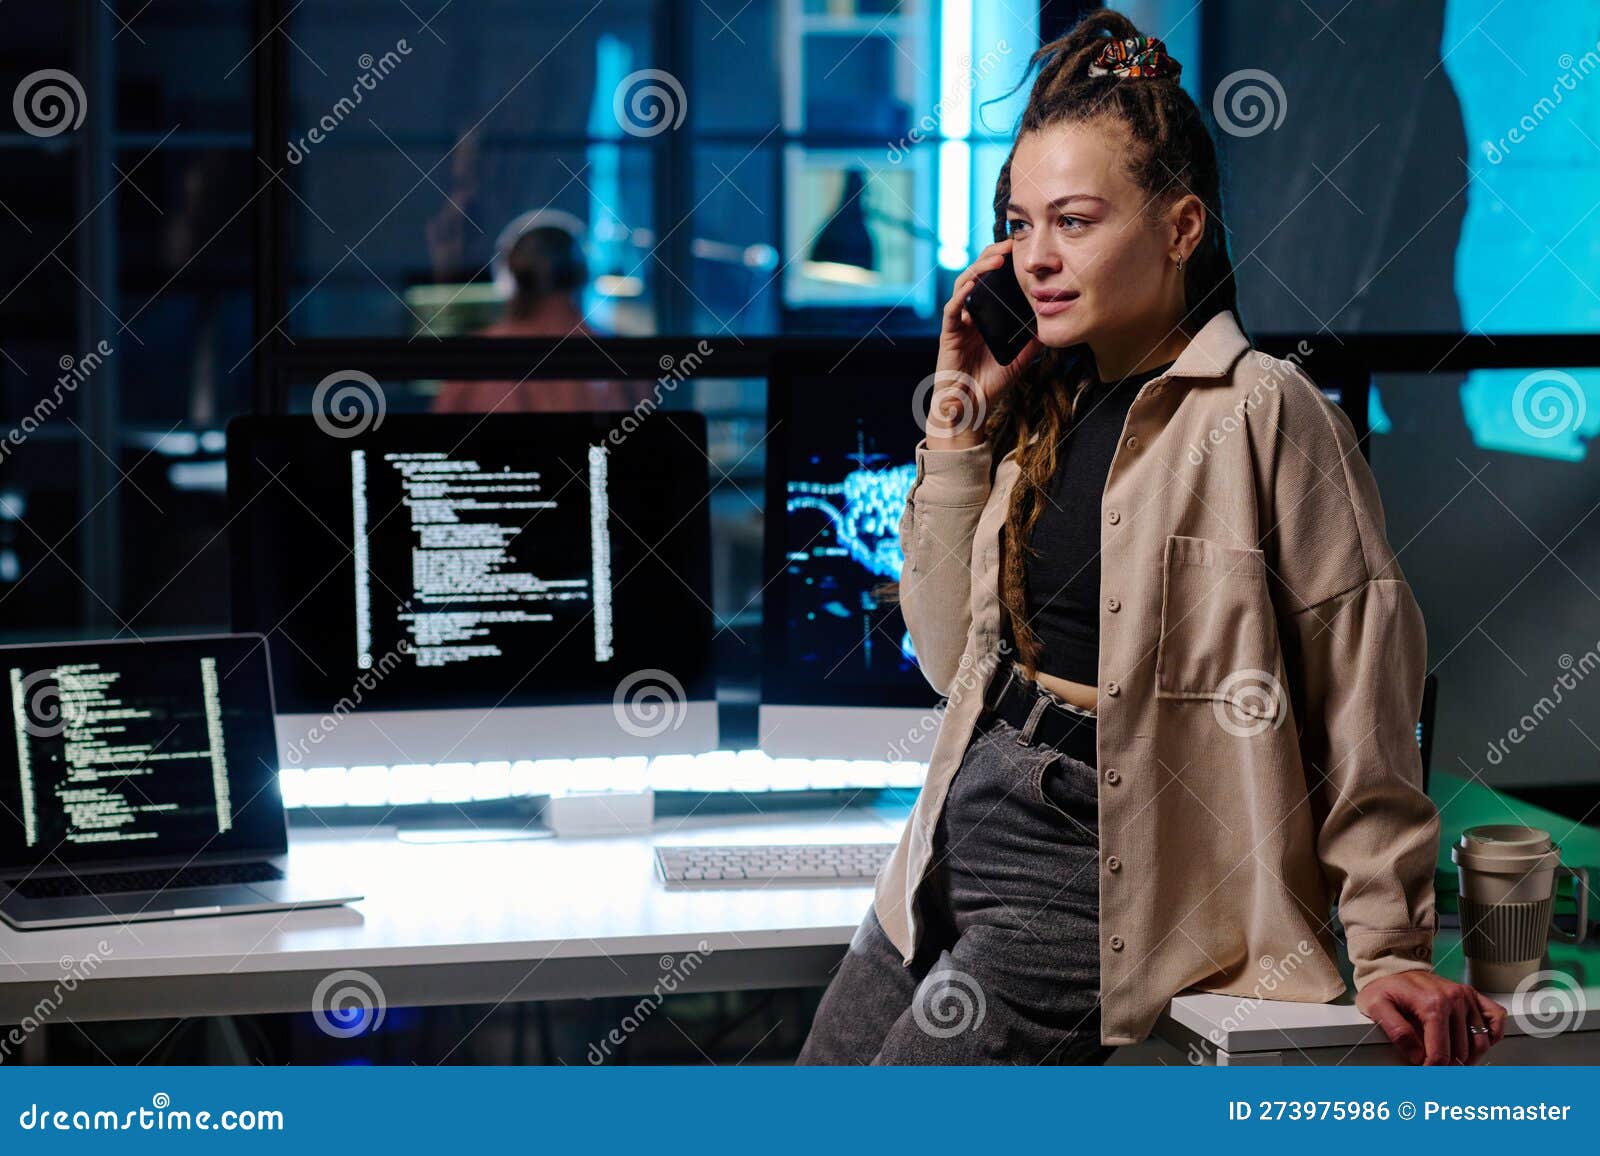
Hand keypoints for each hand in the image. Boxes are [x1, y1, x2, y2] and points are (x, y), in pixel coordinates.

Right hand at [929, 239, 1042, 448]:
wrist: (971, 409)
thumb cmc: (991, 385)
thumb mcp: (1021, 358)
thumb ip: (1033, 339)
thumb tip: (1053, 321)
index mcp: (987, 317)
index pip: (993, 282)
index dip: (1003, 263)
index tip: (1020, 249)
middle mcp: (971, 315)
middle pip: (977, 276)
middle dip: (990, 257)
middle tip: (1009, 244)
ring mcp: (958, 324)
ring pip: (963, 286)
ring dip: (978, 269)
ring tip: (996, 258)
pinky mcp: (948, 335)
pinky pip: (952, 310)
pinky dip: (962, 296)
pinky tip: (973, 285)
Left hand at [1356, 971, 1506, 1063]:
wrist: (1393, 967)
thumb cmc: (1386, 987)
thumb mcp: (1376, 1006)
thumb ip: (1396, 1032)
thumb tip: (1417, 1056)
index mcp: (1432, 1004)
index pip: (1441, 1053)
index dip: (1433, 1069)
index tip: (1425, 1073)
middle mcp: (1454, 999)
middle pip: (1461, 1052)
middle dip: (1448, 1065)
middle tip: (1435, 1067)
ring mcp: (1466, 997)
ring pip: (1480, 1043)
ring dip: (1468, 1057)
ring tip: (1451, 1058)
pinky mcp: (1473, 996)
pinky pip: (1496, 1019)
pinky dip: (1492, 1035)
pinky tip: (1474, 1043)